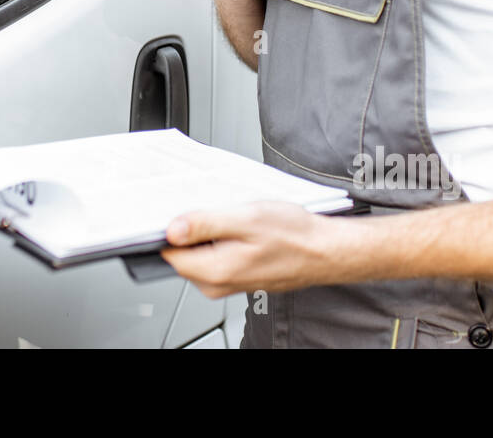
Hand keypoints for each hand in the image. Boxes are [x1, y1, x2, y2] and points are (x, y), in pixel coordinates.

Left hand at [159, 200, 331, 297]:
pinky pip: (215, 256)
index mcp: (215, 271)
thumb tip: (171, 230)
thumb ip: (204, 224)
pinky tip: (241, 227)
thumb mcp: (247, 219)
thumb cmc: (294, 235)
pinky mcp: (236, 276)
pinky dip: (222, 239)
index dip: (170, 228)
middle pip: (182, 253)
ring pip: (199, 253)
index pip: (169, 253)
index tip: (181, 210)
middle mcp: (217, 283)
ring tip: (234, 217)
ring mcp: (227, 282)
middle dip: (191, 228)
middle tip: (215, 208)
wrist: (324, 251)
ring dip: (208, 232)